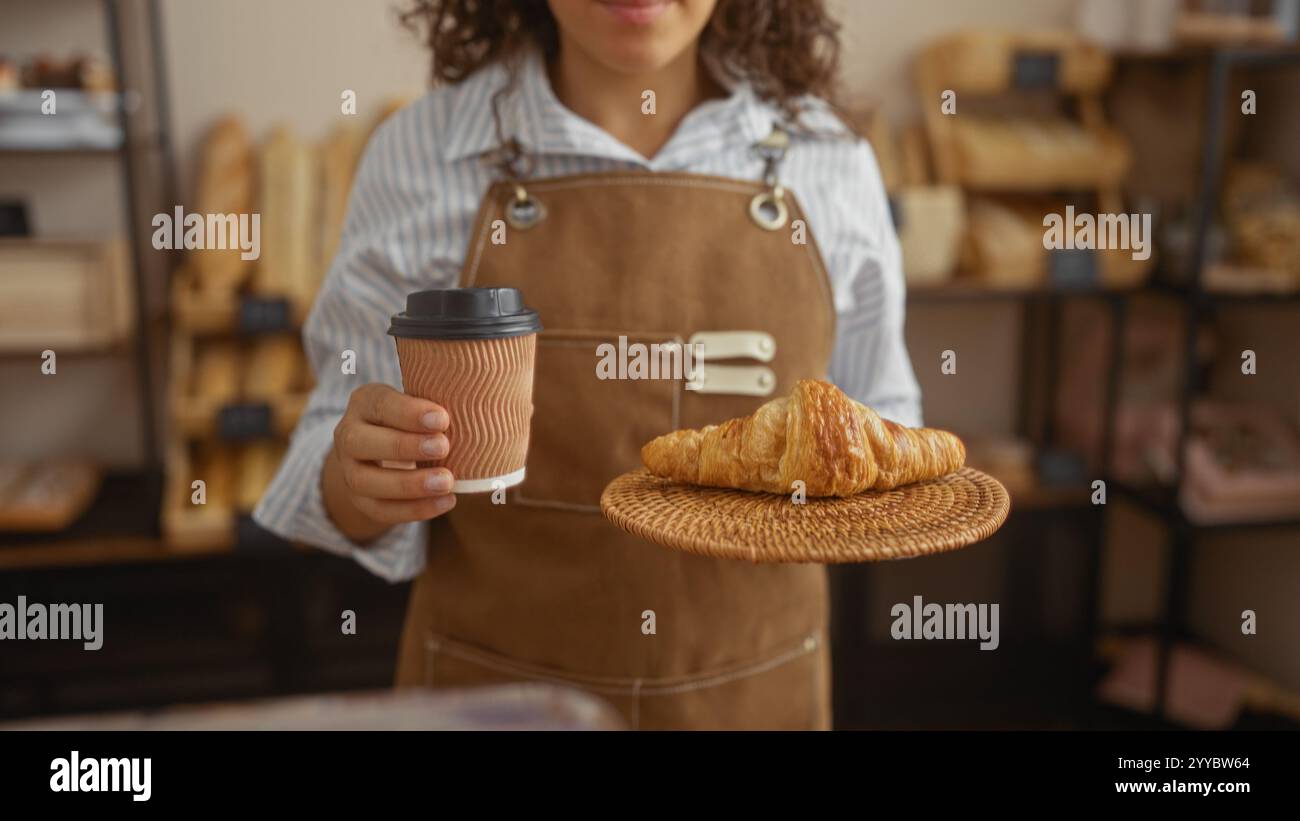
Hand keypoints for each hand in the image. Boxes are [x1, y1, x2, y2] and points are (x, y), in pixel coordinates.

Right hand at [322, 383, 455, 543]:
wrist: (384, 453)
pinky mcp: (360, 500)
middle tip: (444, 447)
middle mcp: (348, 435)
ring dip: (408, 484)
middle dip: (402, 446)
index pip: (378, 404)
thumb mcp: (419, 404)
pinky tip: (447, 502)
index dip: (408, 412)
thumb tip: (479, 408)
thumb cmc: (414, 420)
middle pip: (359, 442)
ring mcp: (349, 471)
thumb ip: (436, 407)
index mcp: (364, 403)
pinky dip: (415, 509)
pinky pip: (381, 510)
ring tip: (447, 482)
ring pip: (365, 481)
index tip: (442, 419)